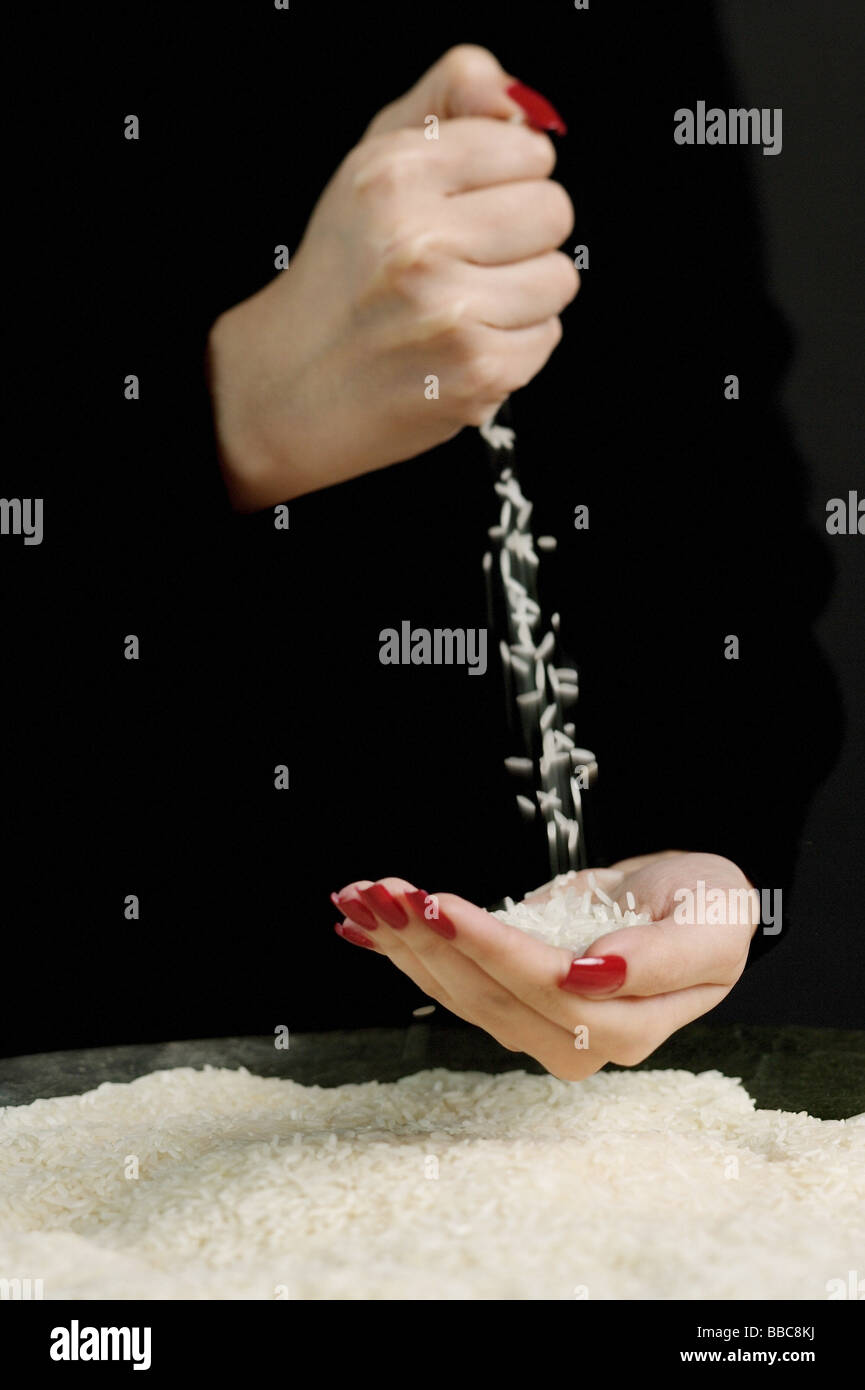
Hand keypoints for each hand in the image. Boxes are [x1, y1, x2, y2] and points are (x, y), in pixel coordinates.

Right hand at [206, 46, 577, 508]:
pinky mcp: (476, 372)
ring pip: (558, 279)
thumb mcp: (376, 161)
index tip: (469, 207)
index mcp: (395, 176)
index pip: (528, 151)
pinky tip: (464, 346)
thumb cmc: (345, 271)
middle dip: (522, 236)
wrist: (294, 385)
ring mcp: (450, 312)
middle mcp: (418, 242)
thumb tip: (522, 100)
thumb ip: (448, 98)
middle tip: (468, 261)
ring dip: (523, 295)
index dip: (508, 180)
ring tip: (465, 306)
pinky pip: (546, 338)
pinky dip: (515, 346)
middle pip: (553, 211)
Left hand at [331, 853, 758, 1079]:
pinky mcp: (508, 1000)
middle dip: (427, 939)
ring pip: (456, 991)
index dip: (487, 946)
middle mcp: (573, 1040)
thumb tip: (594, 976)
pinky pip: (449, 981)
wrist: (688, 903)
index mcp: (626, 1027)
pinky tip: (361, 924)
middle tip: (383, 890)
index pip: (542, 988)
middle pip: (485, 994)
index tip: (440, 904)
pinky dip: (403, 950)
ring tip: (363, 895)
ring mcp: (535, 1025)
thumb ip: (663, 958)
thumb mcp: (712, 924)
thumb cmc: (708, 909)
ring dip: (402, 943)